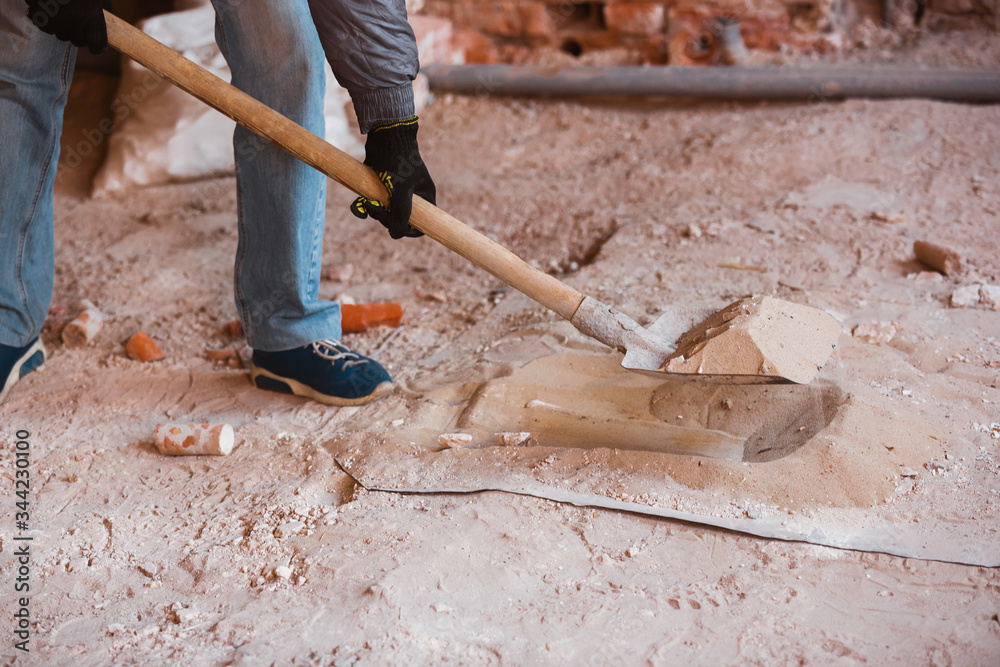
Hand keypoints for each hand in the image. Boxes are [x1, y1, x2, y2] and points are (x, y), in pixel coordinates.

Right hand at [25, 0, 111, 54]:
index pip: (97, 46)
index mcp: (93, 14)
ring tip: (60, 6)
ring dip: (58, 23)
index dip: (96, 44)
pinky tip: (47, 3)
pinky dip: (42, 15)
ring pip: (57, 32)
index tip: (95, 39)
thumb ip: (104, 13)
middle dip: (77, 31)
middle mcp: (75, 19)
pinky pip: (40, 22)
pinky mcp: (37, 13)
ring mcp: (54, 17)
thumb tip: (109, 32)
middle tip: (76, 13)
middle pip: (77, 41)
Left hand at [350, 116, 434, 239]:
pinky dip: (363, 206)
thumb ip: (400, 215)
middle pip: (399, 220)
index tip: (397, 228)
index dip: (410, 230)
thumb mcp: (401, 190)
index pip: (422, 223)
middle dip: (385, 218)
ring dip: (373, 211)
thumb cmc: (399, 162)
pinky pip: (373, 203)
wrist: (385, 136)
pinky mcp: (380, 186)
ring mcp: (395, 191)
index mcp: (424, 198)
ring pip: (384, 212)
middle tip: (376, 209)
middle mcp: (412, 196)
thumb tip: (395, 235)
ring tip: (366, 202)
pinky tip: (358, 206)